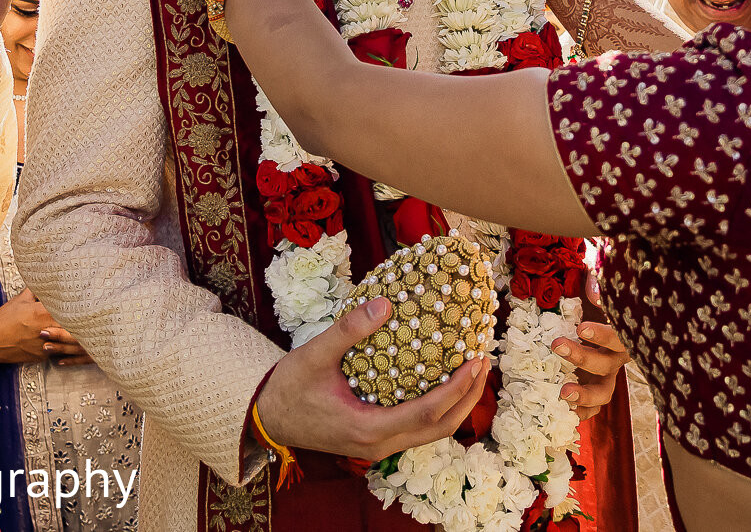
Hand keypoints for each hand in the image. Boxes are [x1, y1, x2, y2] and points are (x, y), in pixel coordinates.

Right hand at [0, 289, 88, 367]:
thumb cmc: (2, 320)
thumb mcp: (19, 300)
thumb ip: (35, 291)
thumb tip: (43, 281)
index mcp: (42, 312)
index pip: (67, 308)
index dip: (80, 307)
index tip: (90, 304)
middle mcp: (46, 328)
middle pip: (72, 326)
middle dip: (83, 323)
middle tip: (95, 319)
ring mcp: (44, 344)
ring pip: (67, 342)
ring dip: (76, 338)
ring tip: (89, 334)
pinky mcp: (40, 356)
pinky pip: (56, 352)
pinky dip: (63, 348)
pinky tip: (71, 346)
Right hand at [254, 298, 490, 461]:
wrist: (266, 419)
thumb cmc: (288, 389)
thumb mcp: (312, 355)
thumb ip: (347, 331)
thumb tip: (384, 303)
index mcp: (368, 430)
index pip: (426, 414)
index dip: (456, 389)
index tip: (476, 361)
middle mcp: (379, 445)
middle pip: (439, 429)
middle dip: (468, 397)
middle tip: (483, 362)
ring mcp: (378, 447)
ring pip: (431, 433)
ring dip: (457, 404)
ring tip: (472, 371)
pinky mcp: (376, 440)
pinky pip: (417, 428)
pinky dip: (438, 407)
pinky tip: (441, 381)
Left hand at [555, 284, 630, 422]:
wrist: (591, 322)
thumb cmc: (595, 303)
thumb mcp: (596, 291)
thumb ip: (597, 287)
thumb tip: (593, 290)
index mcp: (621, 335)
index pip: (619, 337)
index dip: (603, 335)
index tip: (581, 328)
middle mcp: (616, 359)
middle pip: (606, 364)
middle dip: (582, 357)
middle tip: (557, 346)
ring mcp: (606, 377)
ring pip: (603, 393)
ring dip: (584, 395)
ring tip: (564, 392)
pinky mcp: (595, 390)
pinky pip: (593, 408)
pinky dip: (581, 413)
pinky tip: (565, 412)